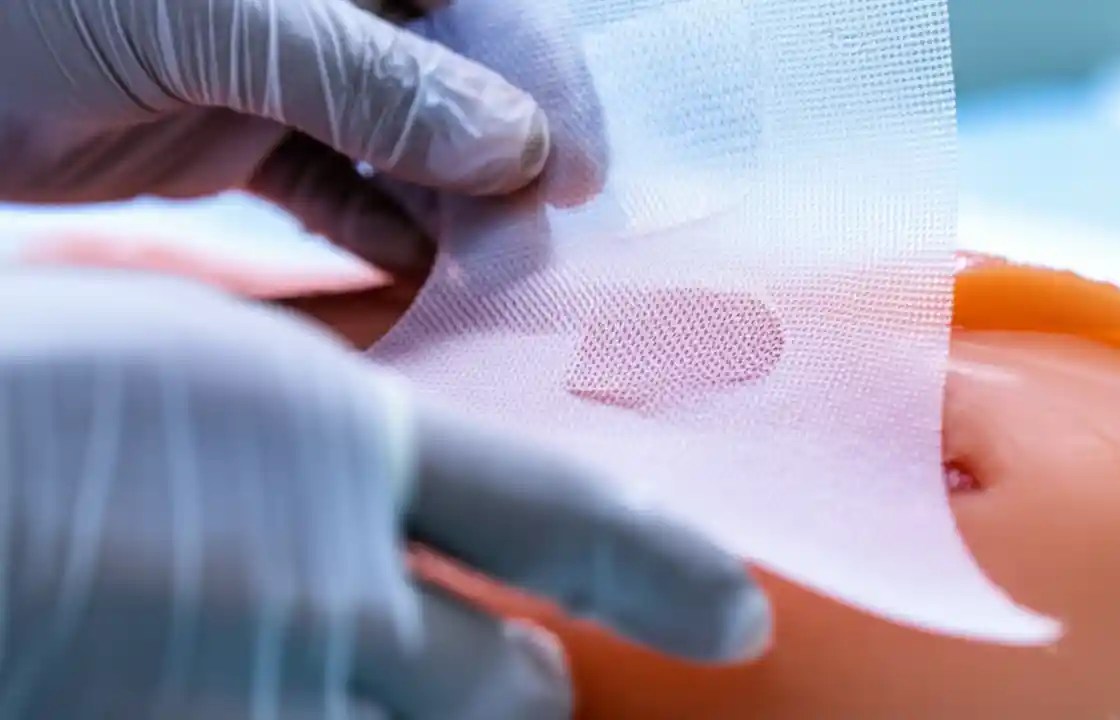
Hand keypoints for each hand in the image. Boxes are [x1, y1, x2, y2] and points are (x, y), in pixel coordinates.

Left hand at [0, 0, 553, 274]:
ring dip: (447, 211)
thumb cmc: (41, 2)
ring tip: (485, 282)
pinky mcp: (235, 137)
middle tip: (530, 253)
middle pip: (454, 78)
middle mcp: (325, 0)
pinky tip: (415, 282)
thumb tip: (518, 148)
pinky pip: (332, 190)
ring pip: (400, 142)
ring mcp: (280, 68)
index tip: (574, 176)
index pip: (477, 0)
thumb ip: (368, 77)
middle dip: (500, 162)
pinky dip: (373, 236)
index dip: (539, 78)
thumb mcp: (214, 16)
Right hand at [0, 269, 770, 717]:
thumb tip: (408, 474)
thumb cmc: (20, 396)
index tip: (732, 615)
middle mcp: (317, 590)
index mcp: (332, 447)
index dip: (667, 575)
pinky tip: (248, 695)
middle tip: (500, 666)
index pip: (564, 519)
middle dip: (514, 685)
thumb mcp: (204, 363)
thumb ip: (334, 432)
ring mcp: (250, 708)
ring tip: (353, 686)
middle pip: (509, 692)